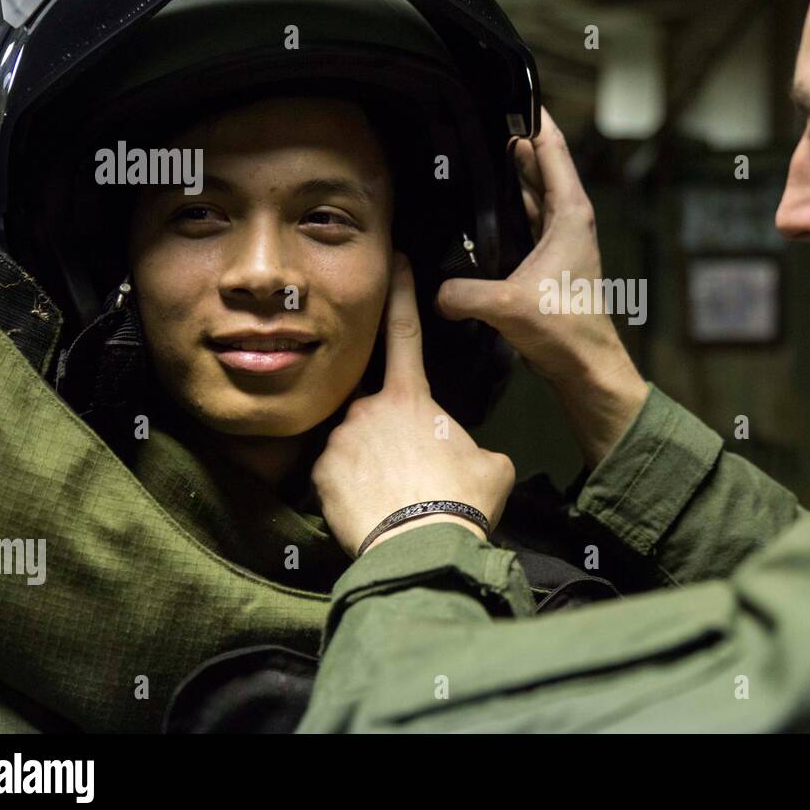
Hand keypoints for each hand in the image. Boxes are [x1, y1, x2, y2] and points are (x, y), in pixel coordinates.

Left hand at [313, 254, 515, 556]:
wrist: (421, 547)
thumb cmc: (463, 501)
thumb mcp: (492, 465)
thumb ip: (471, 446)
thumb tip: (466, 454)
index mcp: (412, 398)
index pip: (406, 332)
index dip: (402, 293)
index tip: (396, 261)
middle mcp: (367, 409)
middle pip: (376, 407)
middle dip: (390, 432)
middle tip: (411, 472)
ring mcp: (338, 440)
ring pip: (354, 444)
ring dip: (370, 463)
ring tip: (395, 500)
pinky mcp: (318, 475)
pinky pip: (334, 475)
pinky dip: (350, 490)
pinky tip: (371, 511)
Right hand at [436, 108, 648, 465]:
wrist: (587, 368)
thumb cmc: (564, 330)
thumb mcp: (505, 306)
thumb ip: (462, 293)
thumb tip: (432, 292)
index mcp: (569, 213)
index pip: (552, 148)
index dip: (533, 117)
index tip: (509, 91)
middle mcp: (568, 219)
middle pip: (540, 165)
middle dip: (512, 141)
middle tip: (475, 119)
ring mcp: (560, 240)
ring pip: (532, 194)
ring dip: (509, 176)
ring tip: (473, 153)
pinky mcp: (549, 261)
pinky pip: (526, 221)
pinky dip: (507, 208)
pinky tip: (480, 208)